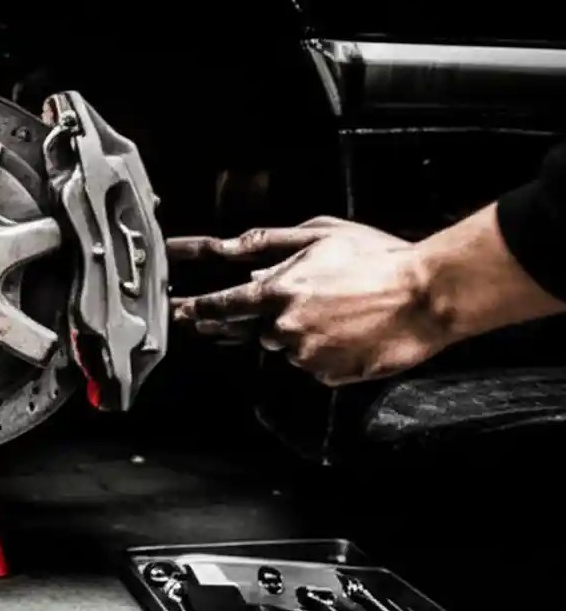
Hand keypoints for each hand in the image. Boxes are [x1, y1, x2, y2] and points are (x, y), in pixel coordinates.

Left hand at [168, 217, 452, 385]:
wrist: (426, 295)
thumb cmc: (376, 258)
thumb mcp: (321, 234)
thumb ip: (274, 247)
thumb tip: (246, 267)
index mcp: (278, 291)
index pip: (223, 306)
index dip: (199, 310)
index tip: (182, 314)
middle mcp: (285, 327)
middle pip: (259, 330)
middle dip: (275, 318)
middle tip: (316, 302)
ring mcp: (306, 355)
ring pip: (288, 348)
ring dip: (304, 335)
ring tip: (344, 313)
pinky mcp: (328, 375)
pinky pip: (314, 365)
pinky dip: (326, 352)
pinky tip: (353, 332)